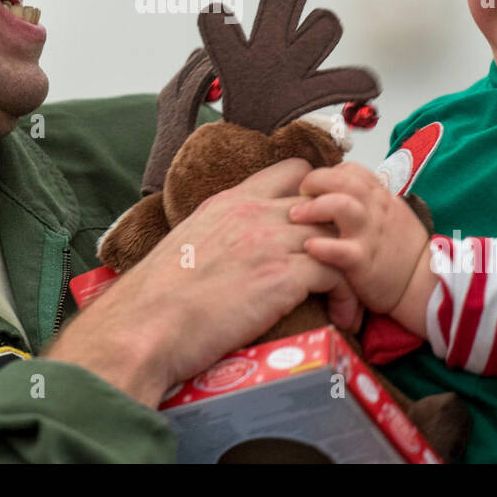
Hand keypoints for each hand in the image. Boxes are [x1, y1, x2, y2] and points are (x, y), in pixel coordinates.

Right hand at [46, 158, 355, 405]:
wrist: (145, 324)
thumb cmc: (156, 298)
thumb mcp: (187, 244)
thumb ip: (217, 234)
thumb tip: (226, 250)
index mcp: (229, 201)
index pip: (293, 172)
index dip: (317, 194)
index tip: (324, 223)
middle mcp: (253, 213)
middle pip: (324, 205)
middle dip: (342, 234)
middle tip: (348, 263)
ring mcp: (269, 242)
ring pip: (337, 238)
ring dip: (351, 269)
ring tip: (349, 298)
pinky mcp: (282, 277)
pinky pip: (337, 274)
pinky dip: (346, 296)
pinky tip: (341, 316)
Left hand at [289, 161, 430, 318]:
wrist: (424, 284)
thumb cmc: (402, 250)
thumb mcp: (392, 214)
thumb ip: (369, 200)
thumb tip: (341, 189)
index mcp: (381, 197)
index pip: (351, 170)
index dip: (329, 173)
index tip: (315, 187)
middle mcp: (375, 210)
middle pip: (341, 179)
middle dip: (315, 181)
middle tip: (300, 194)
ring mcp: (369, 234)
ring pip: (340, 205)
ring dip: (313, 207)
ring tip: (295, 215)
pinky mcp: (363, 262)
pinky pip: (339, 249)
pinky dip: (320, 246)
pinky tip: (308, 246)